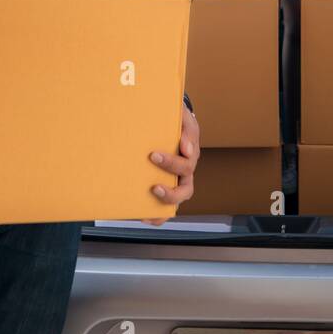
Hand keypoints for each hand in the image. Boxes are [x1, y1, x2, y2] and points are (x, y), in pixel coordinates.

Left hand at [144, 103, 200, 223]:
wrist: (169, 118)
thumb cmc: (177, 119)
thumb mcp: (184, 118)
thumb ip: (187, 130)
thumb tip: (187, 149)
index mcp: (190, 156)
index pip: (186, 165)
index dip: (172, 164)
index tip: (153, 155)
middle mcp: (184, 173)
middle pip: (185, 191)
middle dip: (171, 193)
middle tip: (154, 188)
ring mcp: (175, 181)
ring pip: (176, 202)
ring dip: (163, 208)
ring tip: (147, 213)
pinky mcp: (164, 186)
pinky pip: (163, 206)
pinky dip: (156, 214)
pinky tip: (142, 216)